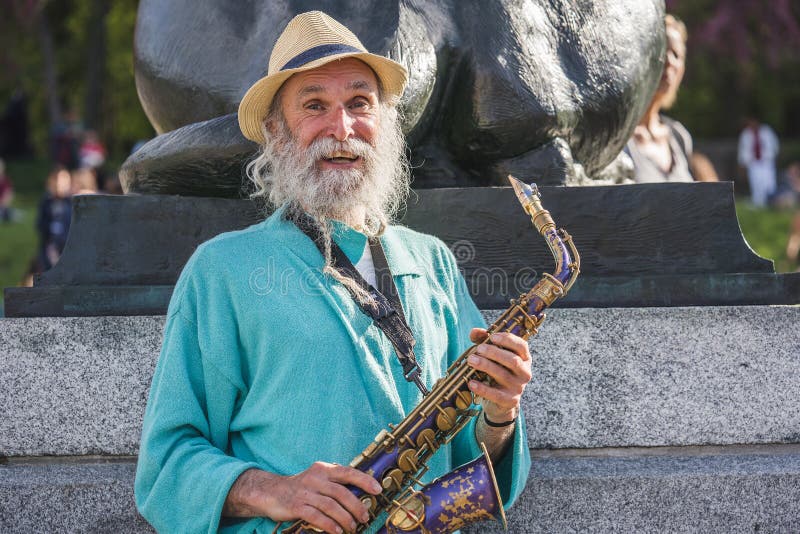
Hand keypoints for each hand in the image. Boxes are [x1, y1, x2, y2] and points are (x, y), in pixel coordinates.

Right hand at [224, 463, 381, 533]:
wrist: (271, 492)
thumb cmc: (301, 487)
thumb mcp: (318, 478)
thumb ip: (335, 482)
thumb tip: (360, 493)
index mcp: (323, 469)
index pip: (348, 472)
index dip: (364, 481)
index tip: (377, 490)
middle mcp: (315, 478)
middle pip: (341, 492)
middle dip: (356, 506)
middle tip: (365, 517)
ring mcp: (305, 492)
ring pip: (331, 506)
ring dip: (345, 518)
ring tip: (353, 527)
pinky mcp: (297, 506)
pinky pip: (317, 516)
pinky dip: (329, 525)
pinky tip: (337, 531)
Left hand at [466, 328, 531, 423]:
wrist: (500, 403)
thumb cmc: (496, 372)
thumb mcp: (492, 356)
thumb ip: (483, 341)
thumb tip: (474, 332)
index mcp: (524, 358)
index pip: (522, 346)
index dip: (508, 340)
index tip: (492, 337)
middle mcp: (525, 373)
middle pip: (513, 360)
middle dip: (494, 353)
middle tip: (478, 349)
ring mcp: (518, 388)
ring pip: (503, 375)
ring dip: (485, 366)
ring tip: (471, 360)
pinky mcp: (510, 401)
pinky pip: (495, 394)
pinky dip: (482, 388)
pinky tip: (470, 382)